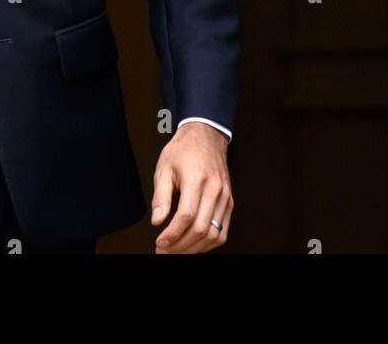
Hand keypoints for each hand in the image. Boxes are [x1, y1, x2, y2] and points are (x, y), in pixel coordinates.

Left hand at [150, 122, 232, 253]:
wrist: (206, 136)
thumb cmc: (184, 150)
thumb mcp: (164, 167)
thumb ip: (161, 196)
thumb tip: (157, 221)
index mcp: (197, 178)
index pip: (186, 216)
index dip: (172, 234)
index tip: (160, 242)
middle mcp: (215, 189)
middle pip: (200, 229)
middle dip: (180, 247)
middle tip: (164, 251)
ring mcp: (225, 197)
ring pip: (213, 234)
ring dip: (194, 249)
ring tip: (177, 250)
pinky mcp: (229, 202)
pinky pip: (222, 231)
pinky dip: (208, 243)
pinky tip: (193, 244)